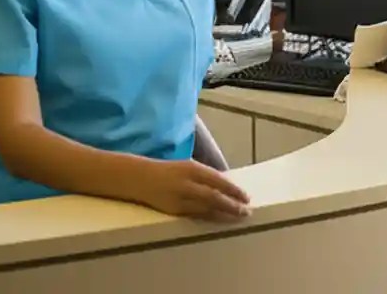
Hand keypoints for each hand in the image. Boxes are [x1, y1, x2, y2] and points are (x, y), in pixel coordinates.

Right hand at [135, 159, 250, 221]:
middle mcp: (186, 183)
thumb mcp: (188, 167)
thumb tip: (227, 188)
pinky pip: (195, 215)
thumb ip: (205, 176)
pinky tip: (220, 219)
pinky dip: (210, 217)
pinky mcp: (172, 210)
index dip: (234, 190)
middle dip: (232, 205)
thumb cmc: (169, 171)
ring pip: (206, 209)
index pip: (218, 181)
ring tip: (237, 217)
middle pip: (214, 196)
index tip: (247, 197)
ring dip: (224, 213)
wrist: (139, 178)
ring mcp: (178, 198)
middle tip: (246, 211)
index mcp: (191, 168)